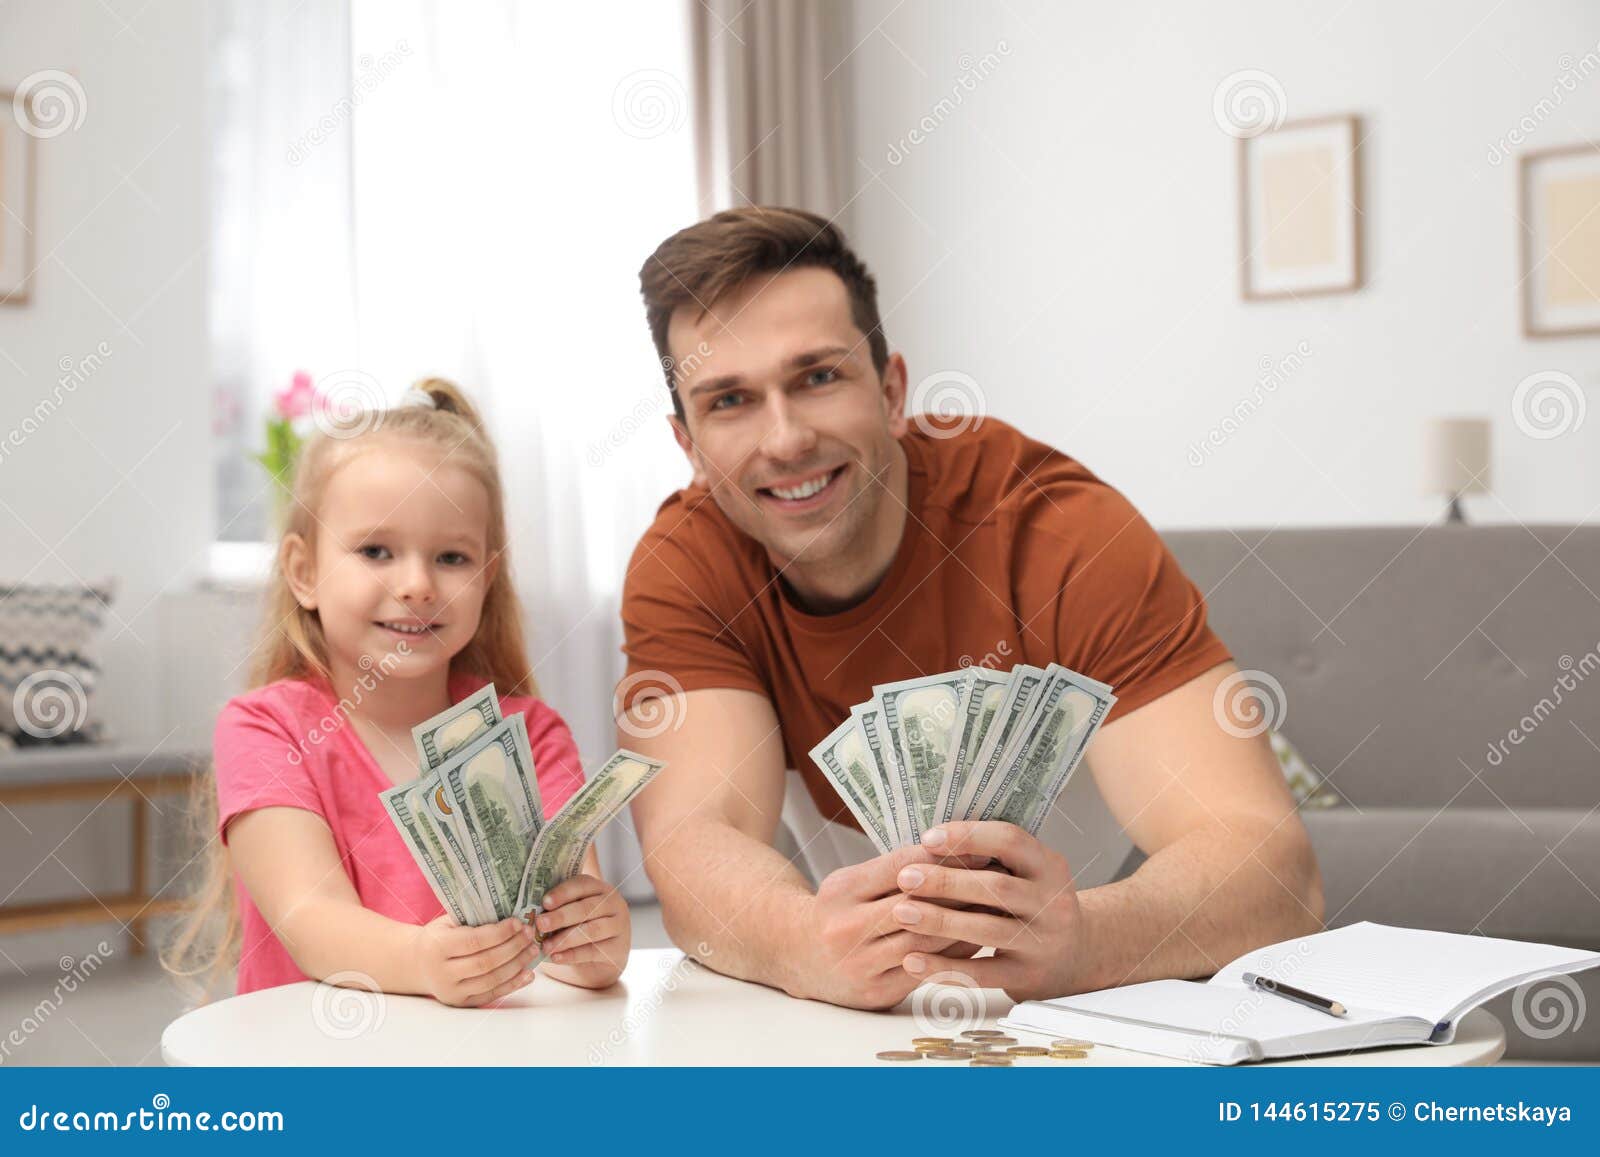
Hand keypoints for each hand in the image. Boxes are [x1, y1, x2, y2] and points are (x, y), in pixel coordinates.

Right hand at [414, 914, 539, 1006]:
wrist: (417, 964)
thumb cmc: (439, 937)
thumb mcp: (448, 922)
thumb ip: (473, 918)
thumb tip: (511, 910)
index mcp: (438, 947)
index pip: (474, 941)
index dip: (500, 933)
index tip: (519, 922)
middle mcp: (442, 973)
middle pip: (486, 963)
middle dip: (513, 948)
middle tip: (531, 935)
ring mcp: (451, 991)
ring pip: (491, 981)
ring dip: (517, 965)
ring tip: (533, 950)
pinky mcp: (461, 1003)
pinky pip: (492, 995)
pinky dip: (513, 985)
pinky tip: (528, 973)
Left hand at [534, 874, 630, 981]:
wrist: (602, 956)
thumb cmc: (579, 927)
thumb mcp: (571, 913)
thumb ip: (556, 908)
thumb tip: (529, 911)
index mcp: (599, 888)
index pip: (582, 885)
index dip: (562, 893)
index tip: (544, 902)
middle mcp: (613, 903)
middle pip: (586, 908)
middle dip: (561, 916)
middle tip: (540, 924)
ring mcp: (619, 925)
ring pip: (591, 930)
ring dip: (565, 939)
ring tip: (545, 947)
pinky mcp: (618, 948)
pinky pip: (594, 951)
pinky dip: (572, 955)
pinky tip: (556, 958)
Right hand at [799, 845, 986, 1009]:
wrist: (797, 957)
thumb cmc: (834, 912)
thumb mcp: (851, 881)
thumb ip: (891, 870)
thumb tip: (949, 852)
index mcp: (842, 891)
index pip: (900, 867)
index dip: (942, 857)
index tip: (977, 846)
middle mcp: (847, 929)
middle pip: (915, 906)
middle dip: (959, 890)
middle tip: (996, 877)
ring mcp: (861, 965)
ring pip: (924, 942)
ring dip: (962, 924)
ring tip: (991, 908)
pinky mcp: (876, 992)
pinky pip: (925, 971)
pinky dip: (953, 955)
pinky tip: (975, 940)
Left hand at [892, 821, 1085, 1001]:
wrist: (1076, 954)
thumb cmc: (1033, 903)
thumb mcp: (1027, 873)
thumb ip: (992, 858)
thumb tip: (927, 842)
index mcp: (1049, 865)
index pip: (1010, 840)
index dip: (968, 836)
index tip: (927, 839)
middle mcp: (1053, 902)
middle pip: (997, 887)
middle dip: (946, 881)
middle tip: (905, 877)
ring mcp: (1044, 942)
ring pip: (988, 930)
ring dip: (940, 922)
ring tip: (901, 913)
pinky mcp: (1029, 976)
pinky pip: (982, 974)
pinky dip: (945, 967)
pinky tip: (912, 961)